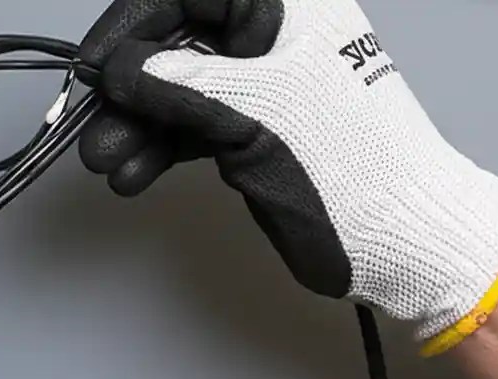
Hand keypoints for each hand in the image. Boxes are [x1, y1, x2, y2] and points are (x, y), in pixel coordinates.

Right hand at [80, 0, 497, 352]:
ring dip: (139, 127)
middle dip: (130, 90)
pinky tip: (135, 174)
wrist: (403, 236)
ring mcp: (267, 84)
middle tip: (93, 132)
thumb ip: (179, 83)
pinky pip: (198, 126)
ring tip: (108, 164)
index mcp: (286, 4)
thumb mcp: (253, 112)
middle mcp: (274, 35)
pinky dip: (164, 148)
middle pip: (178, 42)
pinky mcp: (262, 130)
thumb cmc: (352, 163)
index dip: (133, 24)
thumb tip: (119, 70)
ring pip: (183, 89)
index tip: (96, 68)